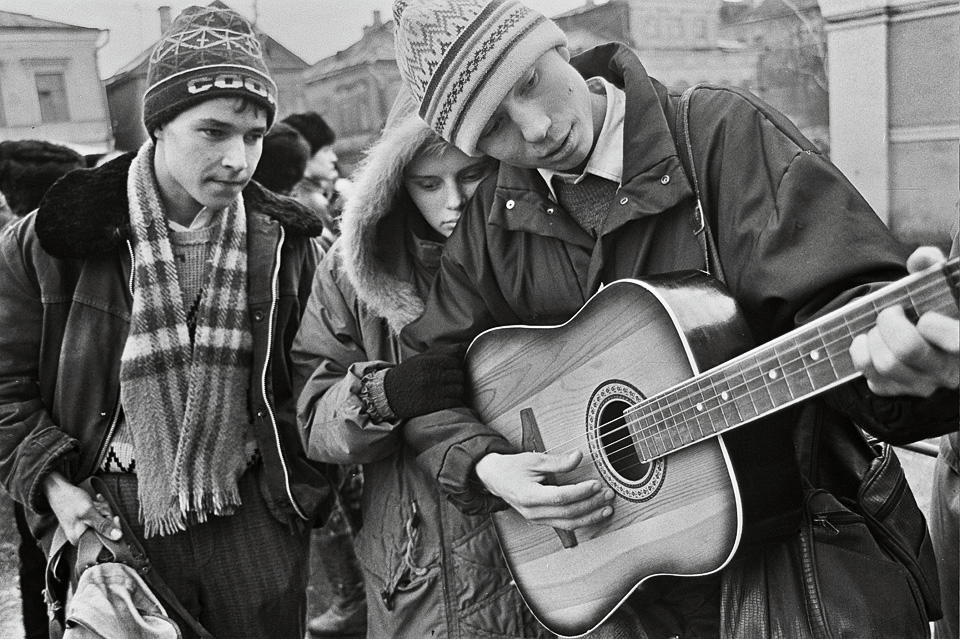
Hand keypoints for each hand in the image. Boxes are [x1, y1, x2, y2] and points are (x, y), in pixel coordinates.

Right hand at [42, 472, 121, 544]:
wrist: (58, 488)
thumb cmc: (70, 500)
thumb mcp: (89, 513)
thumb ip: (103, 526)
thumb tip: (118, 537)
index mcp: (80, 539)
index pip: (104, 541)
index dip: (113, 529)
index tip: (116, 518)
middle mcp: (81, 536)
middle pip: (105, 529)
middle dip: (106, 515)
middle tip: (98, 508)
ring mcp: (83, 527)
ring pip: (104, 519)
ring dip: (102, 508)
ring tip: (94, 504)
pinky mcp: (85, 519)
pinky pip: (99, 514)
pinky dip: (100, 506)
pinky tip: (97, 499)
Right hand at [383, 344, 464, 417]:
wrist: (387, 394)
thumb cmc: (407, 374)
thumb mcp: (420, 359)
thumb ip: (442, 351)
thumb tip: (464, 345)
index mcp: (428, 362)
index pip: (455, 362)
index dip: (455, 367)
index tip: (450, 371)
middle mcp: (431, 376)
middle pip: (459, 376)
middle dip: (457, 379)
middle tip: (450, 382)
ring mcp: (433, 391)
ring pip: (459, 390)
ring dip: (457, 391)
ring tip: (450, 392)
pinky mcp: (433, 406)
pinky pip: (454, 403)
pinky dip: (455, 402)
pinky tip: (448, 401)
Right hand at [474, 450, 614, 529]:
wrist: (494, 478)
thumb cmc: (512, 467)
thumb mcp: (533, 460)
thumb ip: (557, 462)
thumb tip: (578, 457)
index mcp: (529, 496)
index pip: (560, 497)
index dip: (580, 492)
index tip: (596, 484)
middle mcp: (532, 512)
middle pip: (567, 513)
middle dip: (591, 504)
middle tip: (607, 494)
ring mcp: (536, 519)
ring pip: (568, 523)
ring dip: (590, 516)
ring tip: (607, 508)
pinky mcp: (541, 520)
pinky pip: (564, 525)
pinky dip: (581, 520)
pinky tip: (594, 514)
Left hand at [850, 247, 958, 396]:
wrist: (925, 338)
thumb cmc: (936, 308)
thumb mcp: (941, 286)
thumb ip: (933, 267)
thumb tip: (920, 258)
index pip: (957, 342)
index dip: (937, 328)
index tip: (926, 316)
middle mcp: (948, 370)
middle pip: (908, 349)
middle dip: (890, 323)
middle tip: (890, 312)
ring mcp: (922, 385)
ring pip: (886, 365)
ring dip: (873, 339)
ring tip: (877, 326)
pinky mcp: (898, 391)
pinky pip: (871, 377)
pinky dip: (862, 355)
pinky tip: (868, 341)